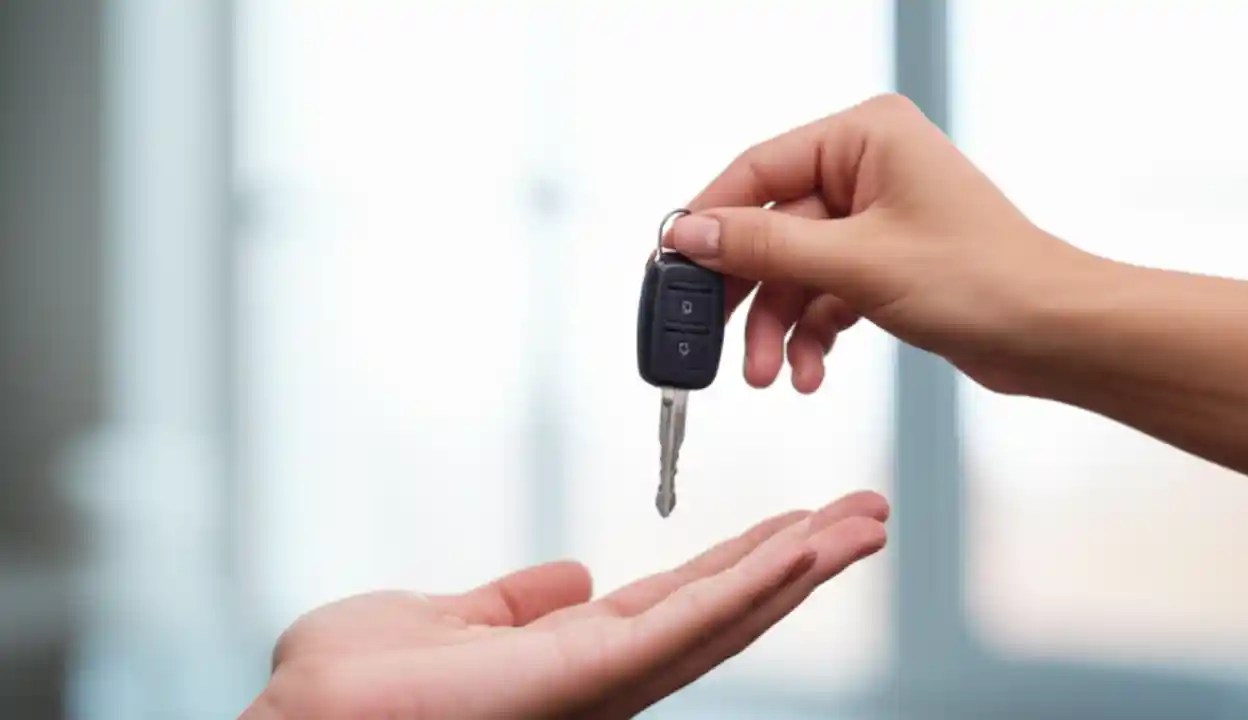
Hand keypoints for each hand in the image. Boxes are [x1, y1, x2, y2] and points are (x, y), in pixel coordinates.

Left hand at [241, 491, 887, 719]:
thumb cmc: (354, 689)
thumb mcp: (447, 621)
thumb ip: (513, 603)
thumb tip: (569, 574)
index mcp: (571, 656)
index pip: (677, 601)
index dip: (742, 562)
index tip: (795, 523)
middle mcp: (603, 676)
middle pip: (721, 611)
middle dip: (797, 563)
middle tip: (867, 517)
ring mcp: (602, 683)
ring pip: (722, 619)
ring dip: (797, 570)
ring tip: (862, 524)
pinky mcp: (589, 680)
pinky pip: (684, 628)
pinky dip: (748, 590)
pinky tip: (798, 552)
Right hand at [668, 93, 1097, 394]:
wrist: (1054, 336)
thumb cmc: (986, 279)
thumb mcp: (856, 262)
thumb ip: (765, 246)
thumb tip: (692, 234)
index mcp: (865, 136)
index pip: (759, 170)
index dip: (711, 219)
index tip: (673, 262)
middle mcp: (868, 168)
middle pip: (772, 228)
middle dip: (750, 293)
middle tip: (712, 336)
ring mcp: (875, 218)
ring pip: (794, 270)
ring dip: (779, 326)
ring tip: (772, 372)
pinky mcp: (883, 262)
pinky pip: (822, 293)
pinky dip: (811, 333)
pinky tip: (809, 370)